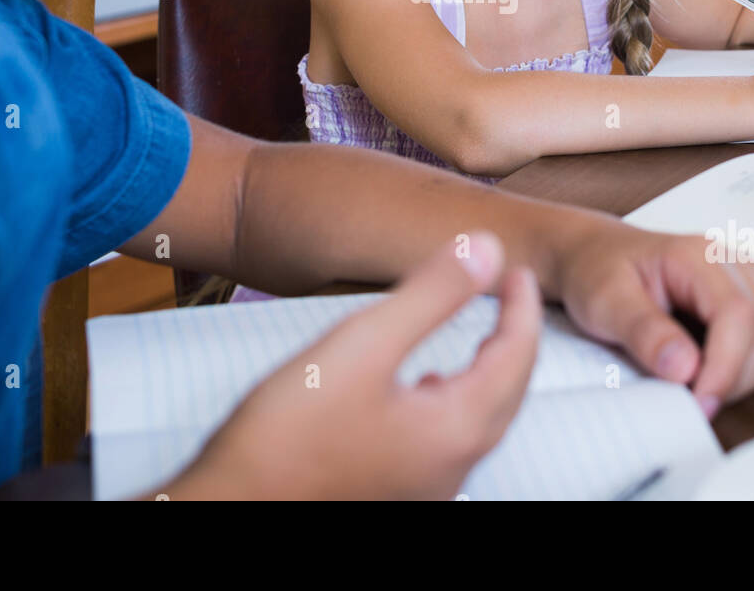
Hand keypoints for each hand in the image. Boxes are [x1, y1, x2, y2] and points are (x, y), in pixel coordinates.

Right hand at [157, 230, 539, 499]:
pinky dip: (453, 399)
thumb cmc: (288, 433)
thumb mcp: (364, 343)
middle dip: (515, 338)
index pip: (517, 358)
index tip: (520, 270)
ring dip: (488, 371)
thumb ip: (432, 295)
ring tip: (478, 331)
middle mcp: (451, 468)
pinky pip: (446, 438)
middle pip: (508, 393)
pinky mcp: (394, 492)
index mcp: (456, 430)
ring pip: (479, 419)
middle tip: (510, 293)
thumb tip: (489, 250)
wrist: (230, 503)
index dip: (523, 307)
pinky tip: (420, 386)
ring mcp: (424, 488)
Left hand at [553, 225, 753, 419]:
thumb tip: (685, 369)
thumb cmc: (599, 273)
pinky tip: (728, 370)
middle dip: (734, 381)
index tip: (697, 404)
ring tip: (705, 382)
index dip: (725, 370)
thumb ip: (643, 331)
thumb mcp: (604, 301)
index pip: (739, 316)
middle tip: (689, 399)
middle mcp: (739, 265)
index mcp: (700, 256)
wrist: (598, 256)